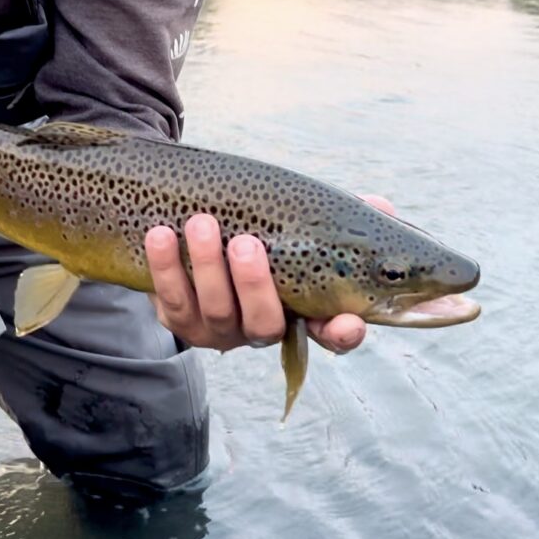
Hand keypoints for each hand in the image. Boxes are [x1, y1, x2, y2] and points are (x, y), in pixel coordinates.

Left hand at [145, 197, 395, 353]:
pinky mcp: (180, 319)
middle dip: (254, 285)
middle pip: (263, 323)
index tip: (349, 319)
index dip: (342, 333)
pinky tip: (160, 234)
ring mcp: (219, 329)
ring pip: (214, 310)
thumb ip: (340, 215)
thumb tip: (379, 204)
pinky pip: (171, 300)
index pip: (332, 334)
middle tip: (247, 244)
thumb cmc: (264, 227)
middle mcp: (262, 327)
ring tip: (200, 224)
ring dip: (207, 267)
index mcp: (302, 311)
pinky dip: (164, 267)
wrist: (194, 224)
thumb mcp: (302, 221)